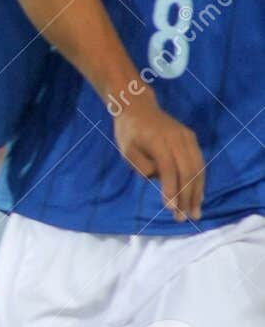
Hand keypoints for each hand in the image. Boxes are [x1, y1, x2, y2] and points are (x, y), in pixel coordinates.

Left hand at [114, 93, 204, 221]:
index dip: (170, 189)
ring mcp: (187, 137)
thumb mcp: (126, 150)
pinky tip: (197, 197)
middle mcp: (176, 138)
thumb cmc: (129, 133)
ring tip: (194, 213)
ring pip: (197, 168)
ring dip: (196, 193)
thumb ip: (141, 165)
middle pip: (187, 171)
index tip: (170, 209)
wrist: (139, 108)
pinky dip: (199, 181)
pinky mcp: (191, 139)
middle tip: (182, 218)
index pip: (168, 168)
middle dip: (185, 197)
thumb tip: (159, 178)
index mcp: (158, 140)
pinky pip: (199, 163)